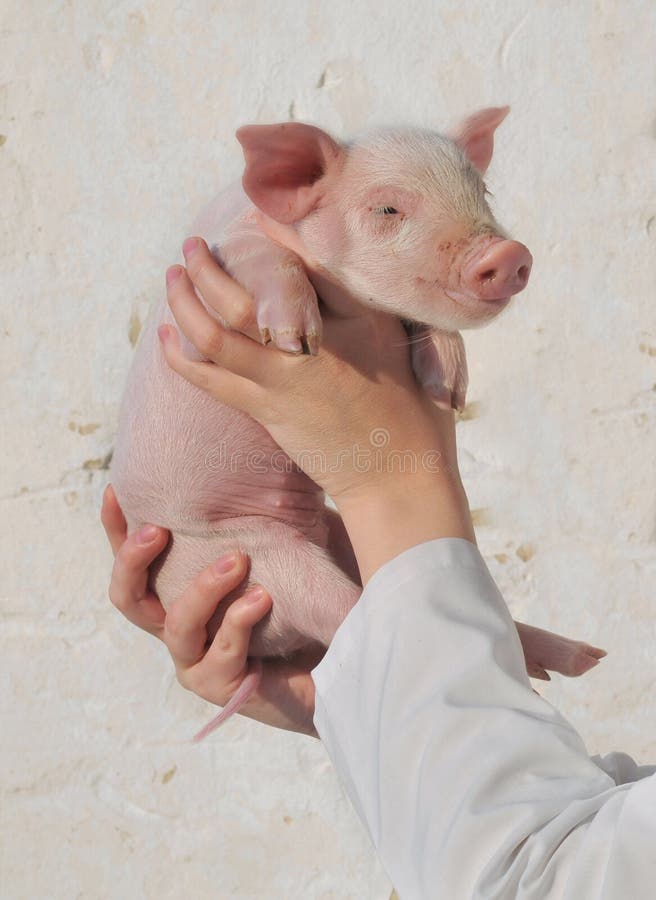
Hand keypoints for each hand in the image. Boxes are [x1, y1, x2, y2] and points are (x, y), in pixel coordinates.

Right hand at [101, 485, 320, 735]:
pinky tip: (262, 598)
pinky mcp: (223, 687)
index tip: (113, 489)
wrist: (334, 659)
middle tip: (158, 530)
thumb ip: (258, 512)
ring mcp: (196, 660)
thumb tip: (258, 456)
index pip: (134, 561)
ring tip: (236, 560)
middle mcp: (177, 627)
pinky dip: (238, 622)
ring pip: (177, 625)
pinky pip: (220, 654)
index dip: (115, 528)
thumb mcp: (279, 545)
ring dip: (202, 589)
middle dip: (134, 561)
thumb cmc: (303, 595)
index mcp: (178, 592)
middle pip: (128, 599)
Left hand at [159, 238, 473, 583]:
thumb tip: (332, 277)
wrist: (402, 479)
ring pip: (217, 331)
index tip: (249, 218)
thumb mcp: (415, 343)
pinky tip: (164, 337)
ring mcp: (289, 377)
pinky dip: (182, 357)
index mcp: (362, 315)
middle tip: (192, 244)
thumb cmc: (418, 414)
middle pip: (249, 290)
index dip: (272, 236)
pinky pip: (213, 379)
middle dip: (211, 264)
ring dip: (186, 301)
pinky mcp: (271, 412)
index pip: (306, 261)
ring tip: (171, 277)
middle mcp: (320, 339)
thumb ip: (372, 306)